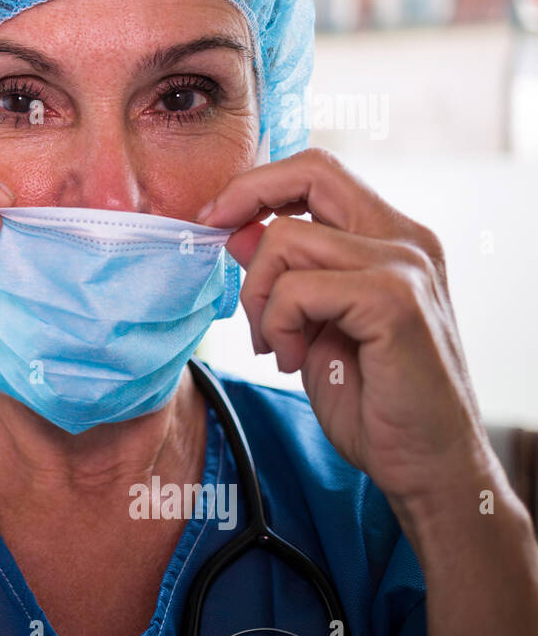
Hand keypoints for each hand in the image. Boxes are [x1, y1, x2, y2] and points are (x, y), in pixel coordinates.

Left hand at [198, 147, 490, 512]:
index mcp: (392, 238)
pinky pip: (297, 287)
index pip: (319, 171)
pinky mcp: (393, 300)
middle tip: (212, 236)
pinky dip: (277, 324)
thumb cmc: (373, 401)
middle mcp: (406, 240)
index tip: (214, 218)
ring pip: (286, 238)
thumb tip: (235, 229)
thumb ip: (283, 274)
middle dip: (243, 197)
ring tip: (275, 345)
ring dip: (258, 297)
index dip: (258, 184)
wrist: (425, 464)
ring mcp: (405, 266)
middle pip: (312, 171)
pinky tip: (293, 360)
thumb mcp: (311, 325)